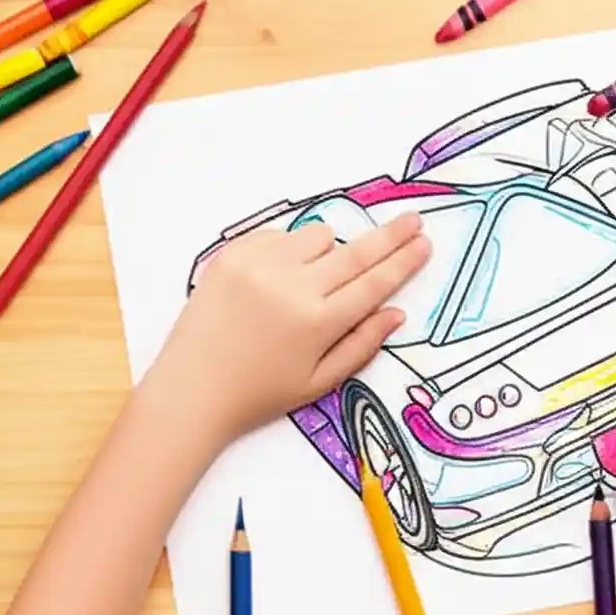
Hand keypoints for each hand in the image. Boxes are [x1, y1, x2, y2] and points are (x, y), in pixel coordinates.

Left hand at [141, 213, 429, 447]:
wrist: (191, 389)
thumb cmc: (258, 393)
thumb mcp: (318, 382)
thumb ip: (361, 346)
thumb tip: (396, 313)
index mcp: (318, 323)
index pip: (374, 284)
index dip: (404, 262)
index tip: (424, 244)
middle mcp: (293, 287)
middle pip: (355, 251)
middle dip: (389, 236)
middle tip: (413, 221)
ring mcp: (260, 266)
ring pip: (317, 236)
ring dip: (328, 250)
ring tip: (314, 279)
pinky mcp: (232, 255)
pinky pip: (277, 235)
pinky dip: (288, 249)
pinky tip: (277, 278)